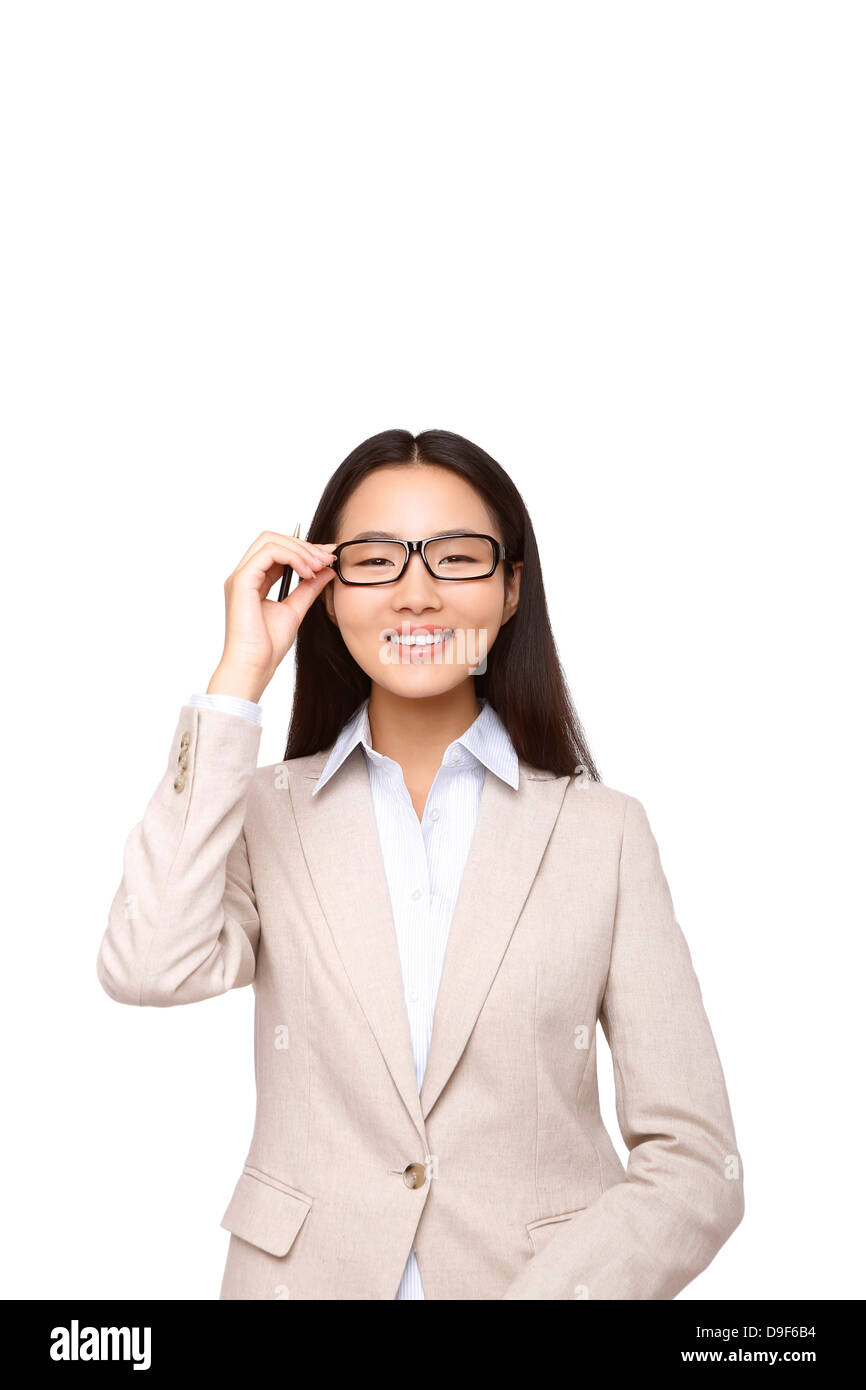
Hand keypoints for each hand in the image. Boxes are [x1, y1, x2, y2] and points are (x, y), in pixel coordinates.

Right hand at [207, 530, 336, 702]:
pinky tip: (308, 572)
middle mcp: (244, 575)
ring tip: (319, 566)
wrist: (255, 666)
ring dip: (300, 549)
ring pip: (270, 540)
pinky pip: (269, 552)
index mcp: (253, 581)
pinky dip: (292, 557)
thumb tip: (327, 569)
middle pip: (272, 539)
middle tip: (327, 559)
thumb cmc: (268, 646)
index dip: (304, 549)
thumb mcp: (296, 610)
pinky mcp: (242, 581)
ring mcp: (240, 576)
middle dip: (304, 545)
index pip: (278, 550)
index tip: (329, 556)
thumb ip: (309, 588)